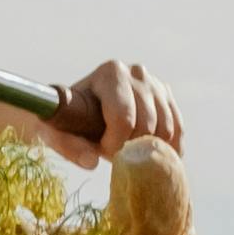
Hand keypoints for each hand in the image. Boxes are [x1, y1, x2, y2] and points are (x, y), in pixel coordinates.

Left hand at [48, 56, 177, 166]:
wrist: (81, 111)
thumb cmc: (66, 121)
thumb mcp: (56, 132)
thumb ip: (67, 146)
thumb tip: (92, 162)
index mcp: (110, 73)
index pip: (123, 117)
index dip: (114, 144)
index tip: (101, 151)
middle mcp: (137, 72)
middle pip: (147, 125)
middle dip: (130, 148)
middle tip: (114, 156)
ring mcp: (156, 84)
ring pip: (166, 130)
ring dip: (149, 150)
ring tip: (128, 153)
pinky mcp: (167, 98)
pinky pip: (178, 130)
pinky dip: (170, 149)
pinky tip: (154, 158)